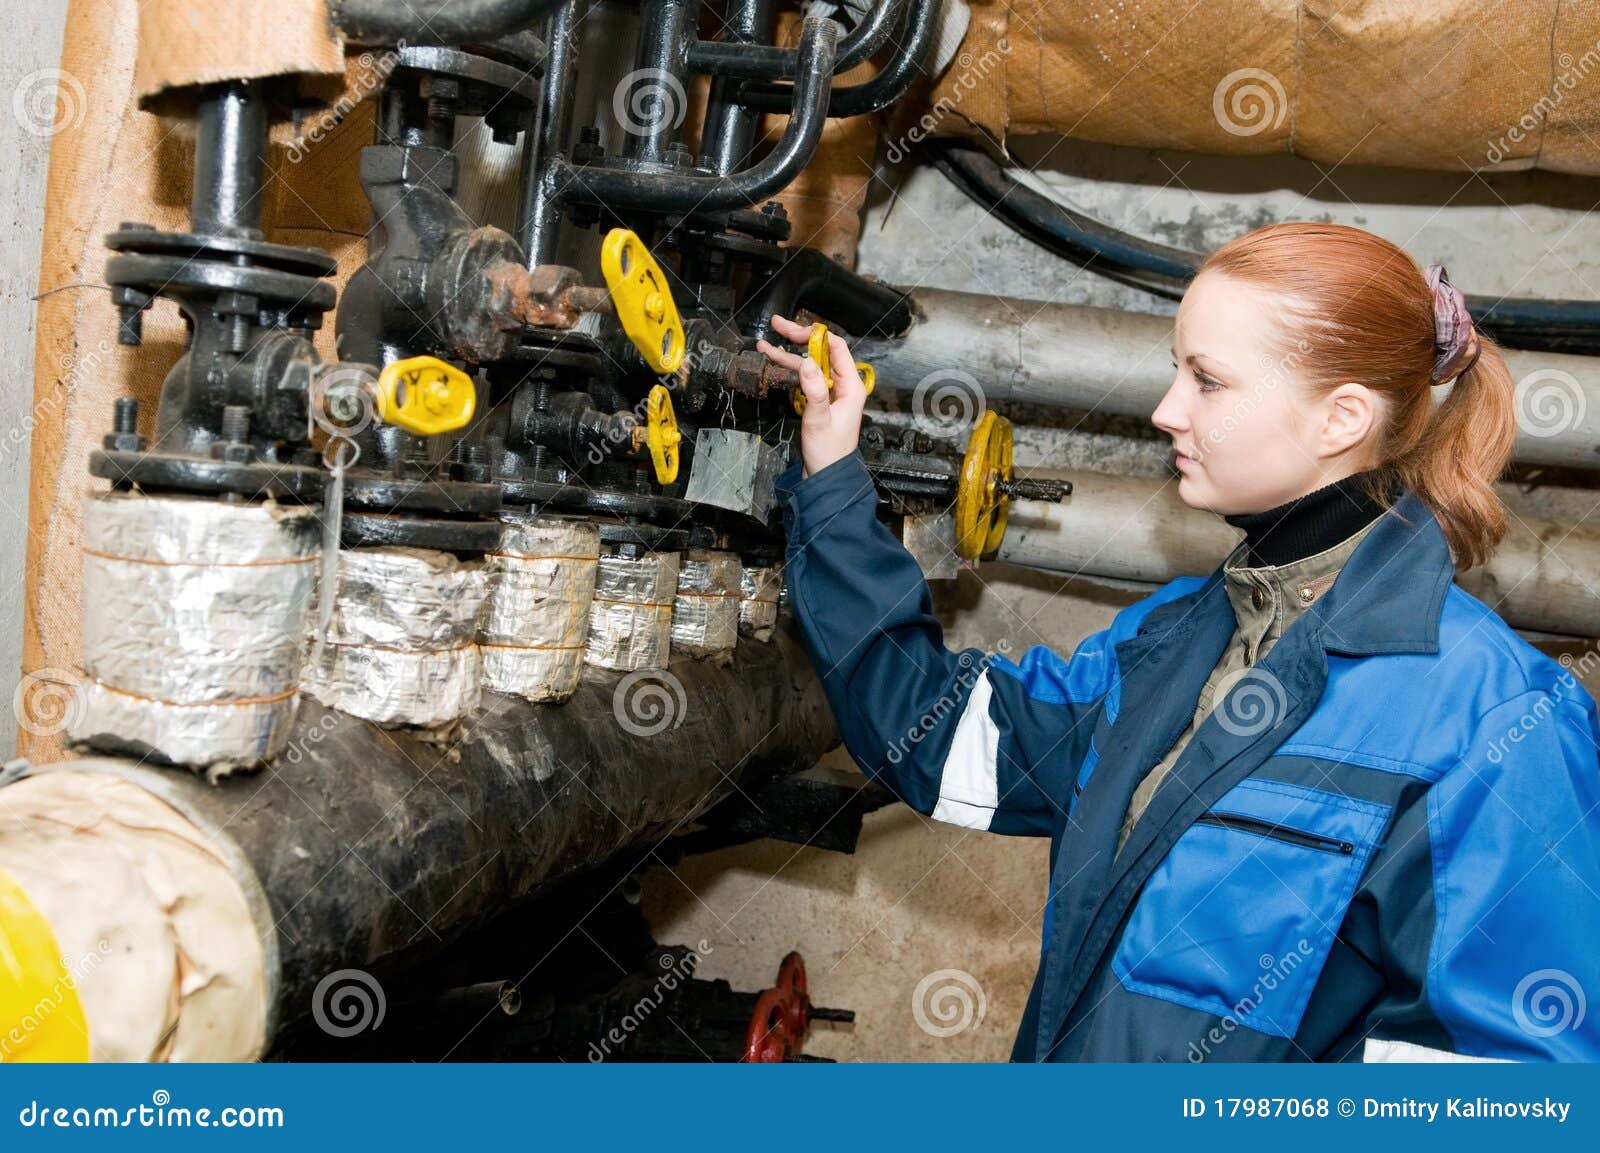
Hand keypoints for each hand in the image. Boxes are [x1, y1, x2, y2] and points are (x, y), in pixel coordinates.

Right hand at [756, 314, 865, 478]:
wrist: (827, 476)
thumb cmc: (829, 453)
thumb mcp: (820, 420)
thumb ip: (814, 390)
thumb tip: (806, 362)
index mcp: (851, 386)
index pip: (836, 348)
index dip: (814, 335)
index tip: (793, 330)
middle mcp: (843, 385)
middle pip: (821, 352)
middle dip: (798, 338)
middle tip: (777, 325)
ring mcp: (831, 392)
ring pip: (809, 364)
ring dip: (788, 353)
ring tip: (765, 344)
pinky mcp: (820, 400)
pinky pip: (805, 378)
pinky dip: (789, 369)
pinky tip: (775, 362)